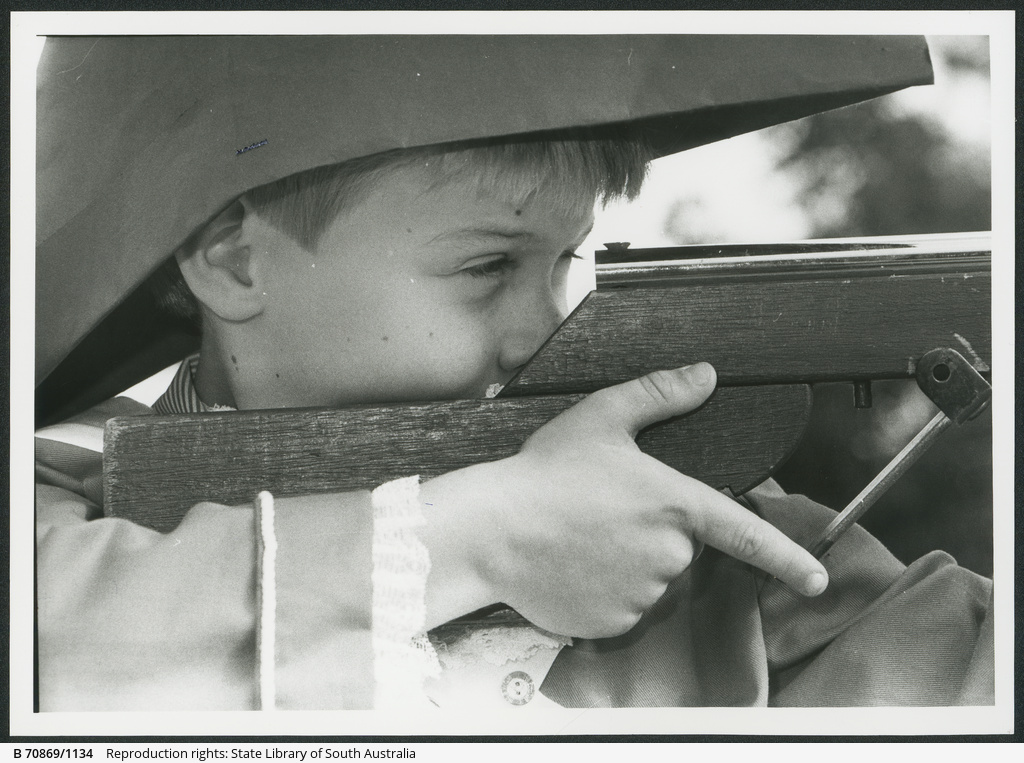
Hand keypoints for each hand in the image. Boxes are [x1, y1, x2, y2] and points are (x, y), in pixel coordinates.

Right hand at [419, 364, 827, 637]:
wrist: (492, 529)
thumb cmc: (545, 473)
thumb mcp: (602, 419)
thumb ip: (659, 395)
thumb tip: (705, 375)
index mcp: (674, 503)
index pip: (746, 534)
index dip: (789, 558)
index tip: (817, 580)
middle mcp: (667, 554)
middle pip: (679, 548)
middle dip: (651, 532)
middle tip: (602, 512)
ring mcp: (641, 593)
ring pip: (650, 581)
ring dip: (626, 563)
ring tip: (580, 538)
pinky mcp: (612, 622)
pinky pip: (621, 608)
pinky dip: (604, 592)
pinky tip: (573, 566)